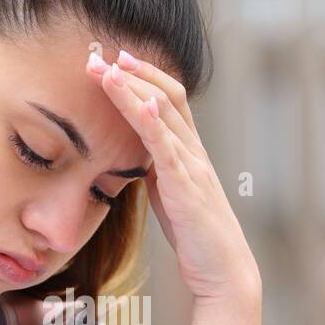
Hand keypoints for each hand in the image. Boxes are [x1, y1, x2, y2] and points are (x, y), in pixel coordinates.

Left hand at [86, 48, 260, 304]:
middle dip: (134, 72)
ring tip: (106, 69)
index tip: (115, 60)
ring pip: (165, 115)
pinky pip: (168, 148)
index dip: (144, 76)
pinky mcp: (187, 187)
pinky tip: (140, 104)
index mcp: (189, 152)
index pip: (168, 100)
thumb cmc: (195, 237)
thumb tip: (132, 154)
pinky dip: (153, 123)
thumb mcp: (170, 194)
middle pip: (168, 96)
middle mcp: (194, 151)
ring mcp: (193, 166)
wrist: (223, 270)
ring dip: (133, 90)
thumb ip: (156, 169)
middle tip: (102, 54)